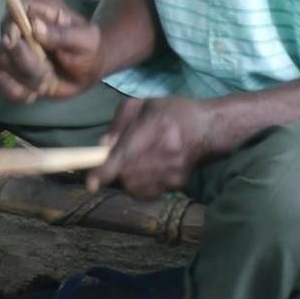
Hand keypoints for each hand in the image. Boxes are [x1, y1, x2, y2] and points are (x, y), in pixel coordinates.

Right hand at [0, 0, 105, 103]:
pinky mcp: (11, 70)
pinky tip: (33, 94)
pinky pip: (1, 81)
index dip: (12, 23)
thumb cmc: (88, 52)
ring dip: (25, 77)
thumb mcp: (85, 41)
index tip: (17, 38)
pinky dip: (16, 91)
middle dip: (24, 58)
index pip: (15, 9)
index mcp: (41, 12)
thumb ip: (62, 34)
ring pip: (3, 61)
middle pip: (6, 38)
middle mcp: (23, 28)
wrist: (87, 75)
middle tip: (46, 71)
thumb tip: (35, 26)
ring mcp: (14, 49)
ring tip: (46, 82)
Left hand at [86, 96, 219, 197]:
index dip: (104, 172)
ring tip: (137, 162)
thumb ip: (118, 124)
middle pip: (125, 176)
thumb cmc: (170, 112)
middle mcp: (161, 154)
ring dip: (127, 179)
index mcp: (150, 129)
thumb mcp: (141, 106)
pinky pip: (148, 192)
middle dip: (116, 171)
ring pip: (135, 188)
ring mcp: (171, 172)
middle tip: (122, 157)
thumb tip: (103, 146)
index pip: (123, 156)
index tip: (91, 184)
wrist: (208, 127)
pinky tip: (148, 169)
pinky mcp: (177, 183)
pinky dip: (141, 185)